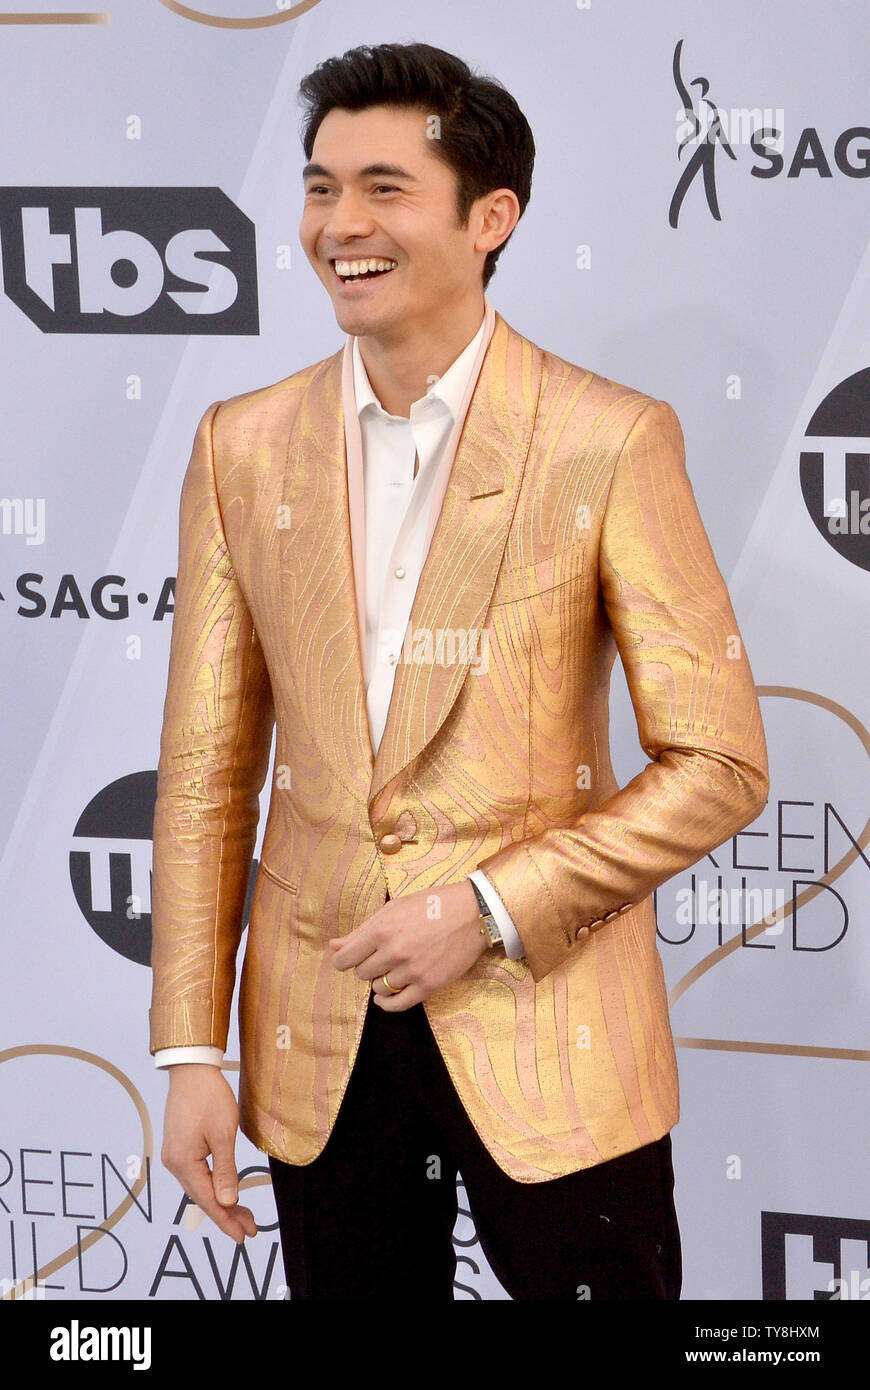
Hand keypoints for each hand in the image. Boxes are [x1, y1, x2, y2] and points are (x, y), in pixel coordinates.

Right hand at [161, 1065, 257, 1243]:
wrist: (192, 1070)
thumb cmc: (209, 1097)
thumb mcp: (223, 1134)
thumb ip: (226, 1171)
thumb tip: (227, 1201)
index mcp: (183, 1163)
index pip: (208, 1201)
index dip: (226, 1220)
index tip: (244, 1236)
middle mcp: (173, 1163)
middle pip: (203, 1197)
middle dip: (227, 1214)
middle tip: (250, 1228)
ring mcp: (173, 1155)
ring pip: (200, 1187)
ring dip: (221, 1201)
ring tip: (243, 1214)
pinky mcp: (178, 1147)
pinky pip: (196, 1175)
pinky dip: (212, 1186)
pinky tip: (224, 1192)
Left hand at [328, 880, 488, 1010]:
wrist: (473, 913)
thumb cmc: (431, 905)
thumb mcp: (393, 909)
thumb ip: (361, 930)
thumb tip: (333, 946)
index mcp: (382, 929)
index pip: (345, 959)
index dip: (344, 960)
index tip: (349, 960)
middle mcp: (394, 952)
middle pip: (362, 973)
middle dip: (367, 966)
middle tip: (381, 956)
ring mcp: (412, 971)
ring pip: (378, 988)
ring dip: (381, 980)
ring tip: (394, 967)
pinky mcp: (429, 985)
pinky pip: (397, 1004)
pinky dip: (387, 1003)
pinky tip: (385, 997)